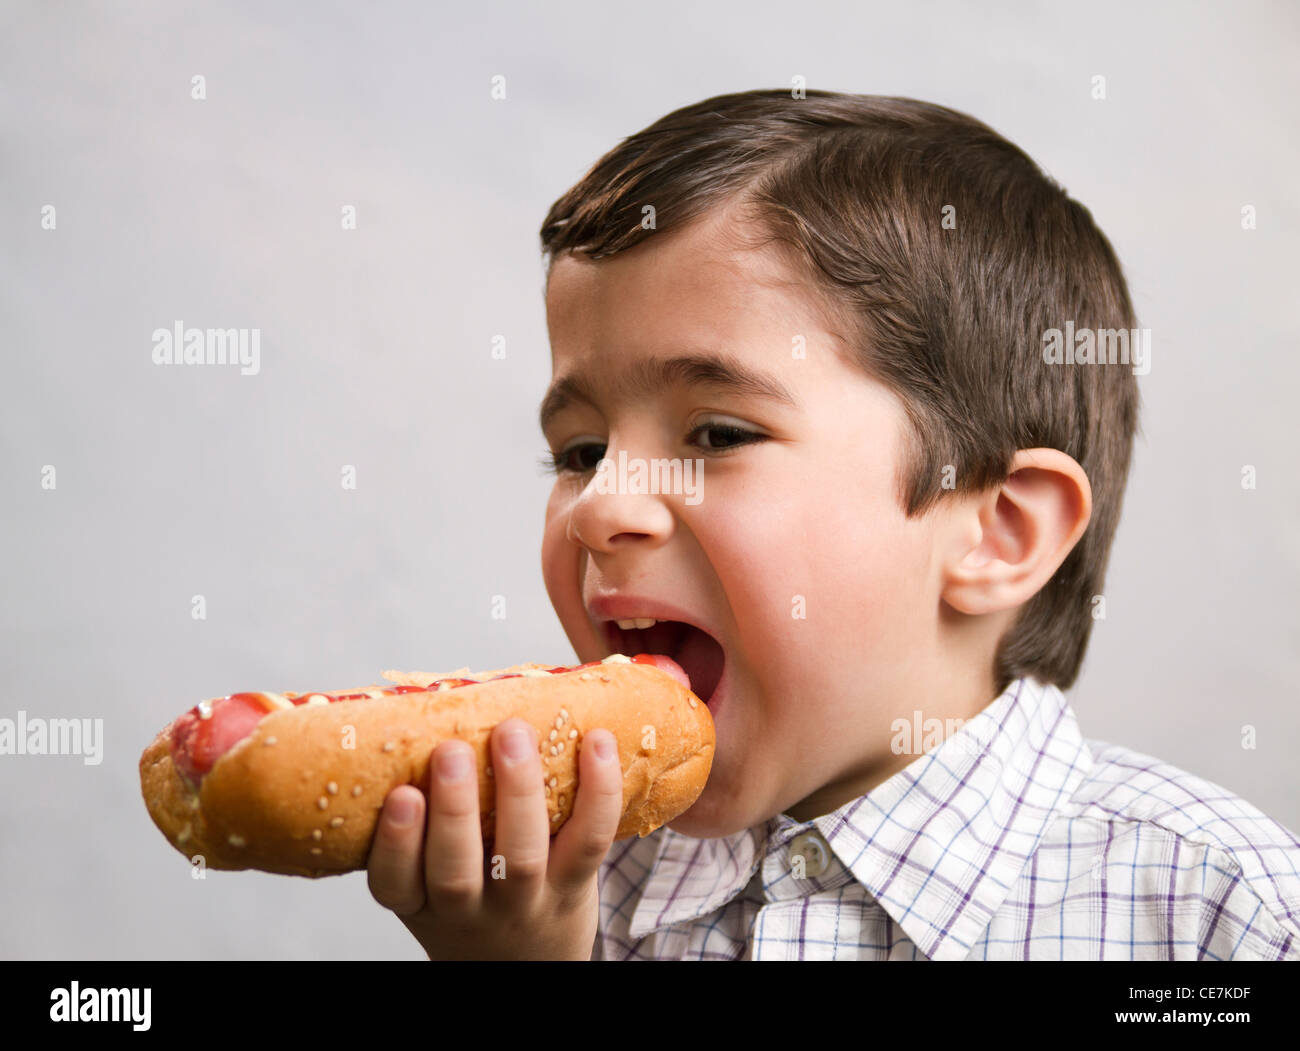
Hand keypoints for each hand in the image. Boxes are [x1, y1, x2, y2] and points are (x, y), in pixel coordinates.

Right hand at [366, 718, 622, 959]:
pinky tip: (596, 743)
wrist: (526, 963)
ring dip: (518, 791)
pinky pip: (589, 841)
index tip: (402, 794)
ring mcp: (525, 901)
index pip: (395, 881)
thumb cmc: (472, 897)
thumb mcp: (429, 876)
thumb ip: (424, 818)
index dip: (396, 841)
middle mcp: (467, 909)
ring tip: (512, 733)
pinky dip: (598, 791)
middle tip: (452, 751)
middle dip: (454, 809)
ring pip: (522, 856)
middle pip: (456, 871)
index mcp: (419, 900)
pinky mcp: (574, 887)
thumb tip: (425, 710)